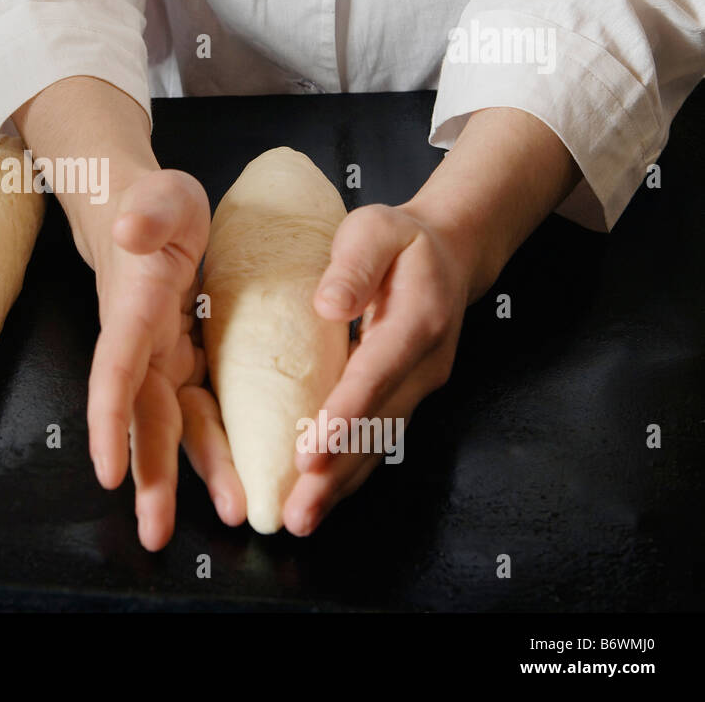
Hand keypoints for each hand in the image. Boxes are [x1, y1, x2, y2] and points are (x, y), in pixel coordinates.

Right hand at [86, 168, 246, 549]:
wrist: (139, 213)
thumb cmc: (152, 204)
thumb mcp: (159, 195)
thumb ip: (149, 211)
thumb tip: (131, 228)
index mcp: (133, 309)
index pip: (116, 368)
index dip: (109, 419)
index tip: (108, 472)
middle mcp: (140, 345)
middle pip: (141, 417)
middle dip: (149, 475)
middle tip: (156, 532)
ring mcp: (160, 359)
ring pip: (172, 426)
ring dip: (188, 475)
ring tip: (222, 514)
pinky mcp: (182, 362)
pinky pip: (200, 411)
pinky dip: (215, 447)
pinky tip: (237, 481)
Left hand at [282, 202, 474, 535]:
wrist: (450, 251)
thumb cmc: (402, 239)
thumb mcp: (377, 228)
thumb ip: (355, 264)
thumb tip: (328, 304)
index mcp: (417, 321)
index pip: (376, 375)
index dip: (344, 417)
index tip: (311, 453)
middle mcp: (425, 364)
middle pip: (378, 427)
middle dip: (336, 475)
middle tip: (298, 513)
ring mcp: (420, 386)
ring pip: (379, 445)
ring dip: (342, 486)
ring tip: (302, 519)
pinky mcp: (408, 396)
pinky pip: (378, 440)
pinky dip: (350, 472)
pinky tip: (322, 499)